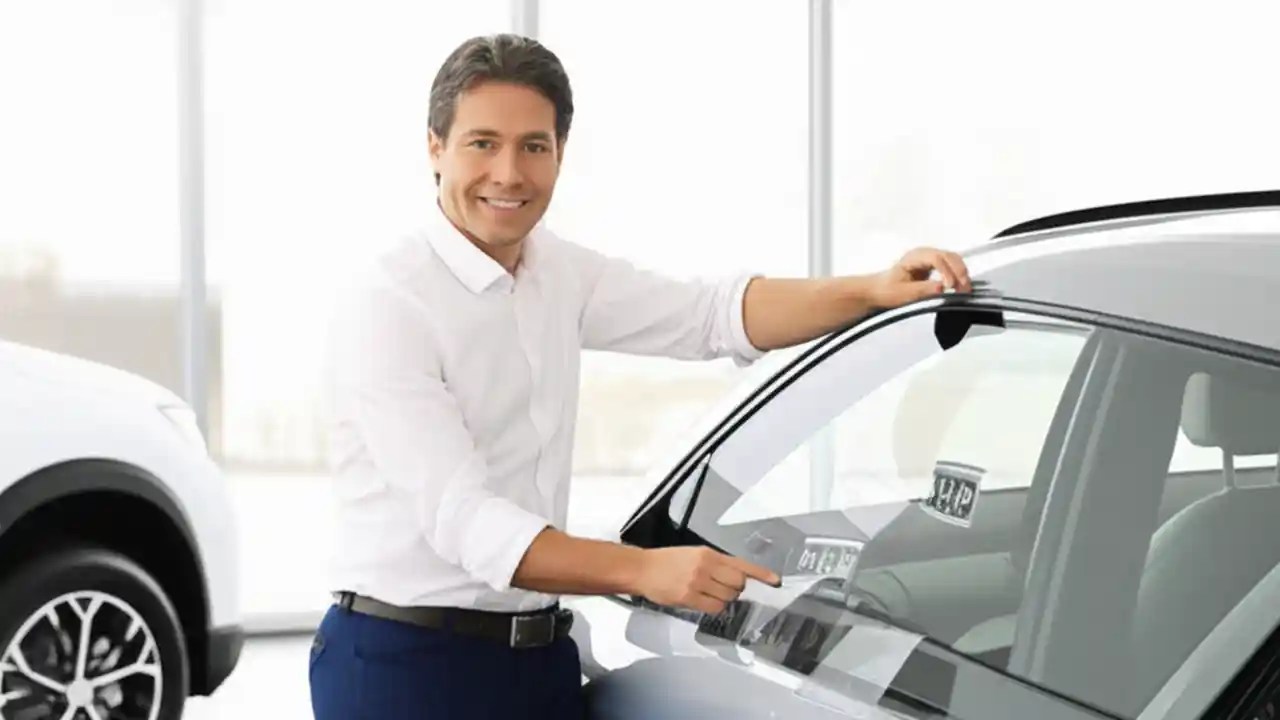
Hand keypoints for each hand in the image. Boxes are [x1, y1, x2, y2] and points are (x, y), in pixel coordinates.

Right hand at [635, 546, 780, 614]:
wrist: (642, 569)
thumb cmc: (666, 562)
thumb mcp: (692, 555)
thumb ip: (713, 564)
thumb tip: (735, 578)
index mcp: (708, 553)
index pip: (741, 564)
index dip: (761, 573)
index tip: (775, 580)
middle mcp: (706, 566)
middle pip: (738, 583)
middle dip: (736, 588)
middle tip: (723, 588)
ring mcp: (698, 582)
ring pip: (728, 597)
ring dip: (724, 598)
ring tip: (708, 594)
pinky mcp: (689, 597)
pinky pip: (714, 607)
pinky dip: (714, 606)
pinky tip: (703, 601)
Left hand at [869, 247, 972, 308]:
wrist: (879, 291)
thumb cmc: (887, 289)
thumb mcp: (903, 293)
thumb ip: (923, 290)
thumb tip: (941, 288)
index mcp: (914, 256)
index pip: (936, 259)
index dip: (946, 271)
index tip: (950, 286)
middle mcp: (924, 254)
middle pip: (949, 256)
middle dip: (959, 271)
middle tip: (964, 288)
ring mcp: (930, 259)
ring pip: (953, 260)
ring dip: (961, 273)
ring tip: (964, 288)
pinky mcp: (934, 267)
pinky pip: (951, 266)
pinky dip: (958, 275)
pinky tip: (960, 285)